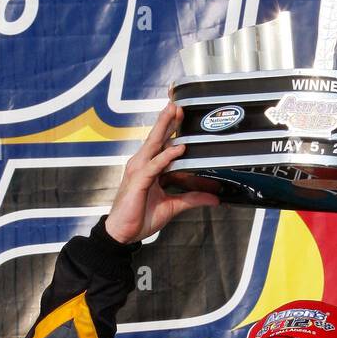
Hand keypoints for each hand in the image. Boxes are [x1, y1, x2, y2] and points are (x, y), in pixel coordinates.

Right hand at [105, 101, 218, 244]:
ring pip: (153, 144)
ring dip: (165, 128)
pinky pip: (154, 166)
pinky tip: (179, 149)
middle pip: (156, 137)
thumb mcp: (172, 206)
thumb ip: (192, 199)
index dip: (169, 127)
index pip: (160, 143)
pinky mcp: (138, 181)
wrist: (123, 234)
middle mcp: (142, 164)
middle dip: (167, 119)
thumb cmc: (140, 218)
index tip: (180, 113)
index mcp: (148, 167)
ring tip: (175, 112)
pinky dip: (167, 156)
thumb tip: (213, 198)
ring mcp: (139, 171)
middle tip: (178, 103)